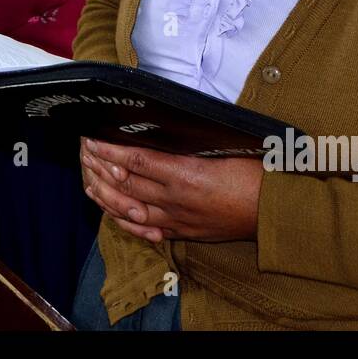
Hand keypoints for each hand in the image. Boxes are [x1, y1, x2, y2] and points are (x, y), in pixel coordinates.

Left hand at [79, 137, 263, 242]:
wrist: (274, 211)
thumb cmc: (254, 173)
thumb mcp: (222, 147)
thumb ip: (190, 141)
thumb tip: (161, 126)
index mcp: (184, 174)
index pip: (136, 160)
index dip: (110, 150)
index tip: (92, 138)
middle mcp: (174, 199)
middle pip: (126, 184)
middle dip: (100, 168)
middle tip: (83, 153)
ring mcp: (176, 219)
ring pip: (130, 209)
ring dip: (105, 195)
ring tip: (88, 181)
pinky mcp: (183, 232)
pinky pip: (145, 230)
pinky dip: (124, 221)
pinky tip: (111, 213)